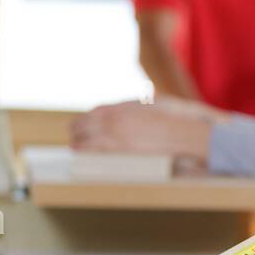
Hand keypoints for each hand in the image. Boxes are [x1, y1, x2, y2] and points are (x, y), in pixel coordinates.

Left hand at [70, 97, 219, 163]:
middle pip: (86, 122)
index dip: (88, 118)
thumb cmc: (173, 119)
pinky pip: (92, 148)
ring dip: (78, 139)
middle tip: (74, 133)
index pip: (96, 111)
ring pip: (85, 135)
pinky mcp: (117, 147)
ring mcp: (114, 132)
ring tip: (74, 145)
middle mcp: (114, 117)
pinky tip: (79, 150)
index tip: (84, 122)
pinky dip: (84, 148)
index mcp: (122, 107)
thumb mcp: (155, 104)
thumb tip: (141, 103)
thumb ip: (142, 106)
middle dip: (78, 128)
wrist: (181, 133)